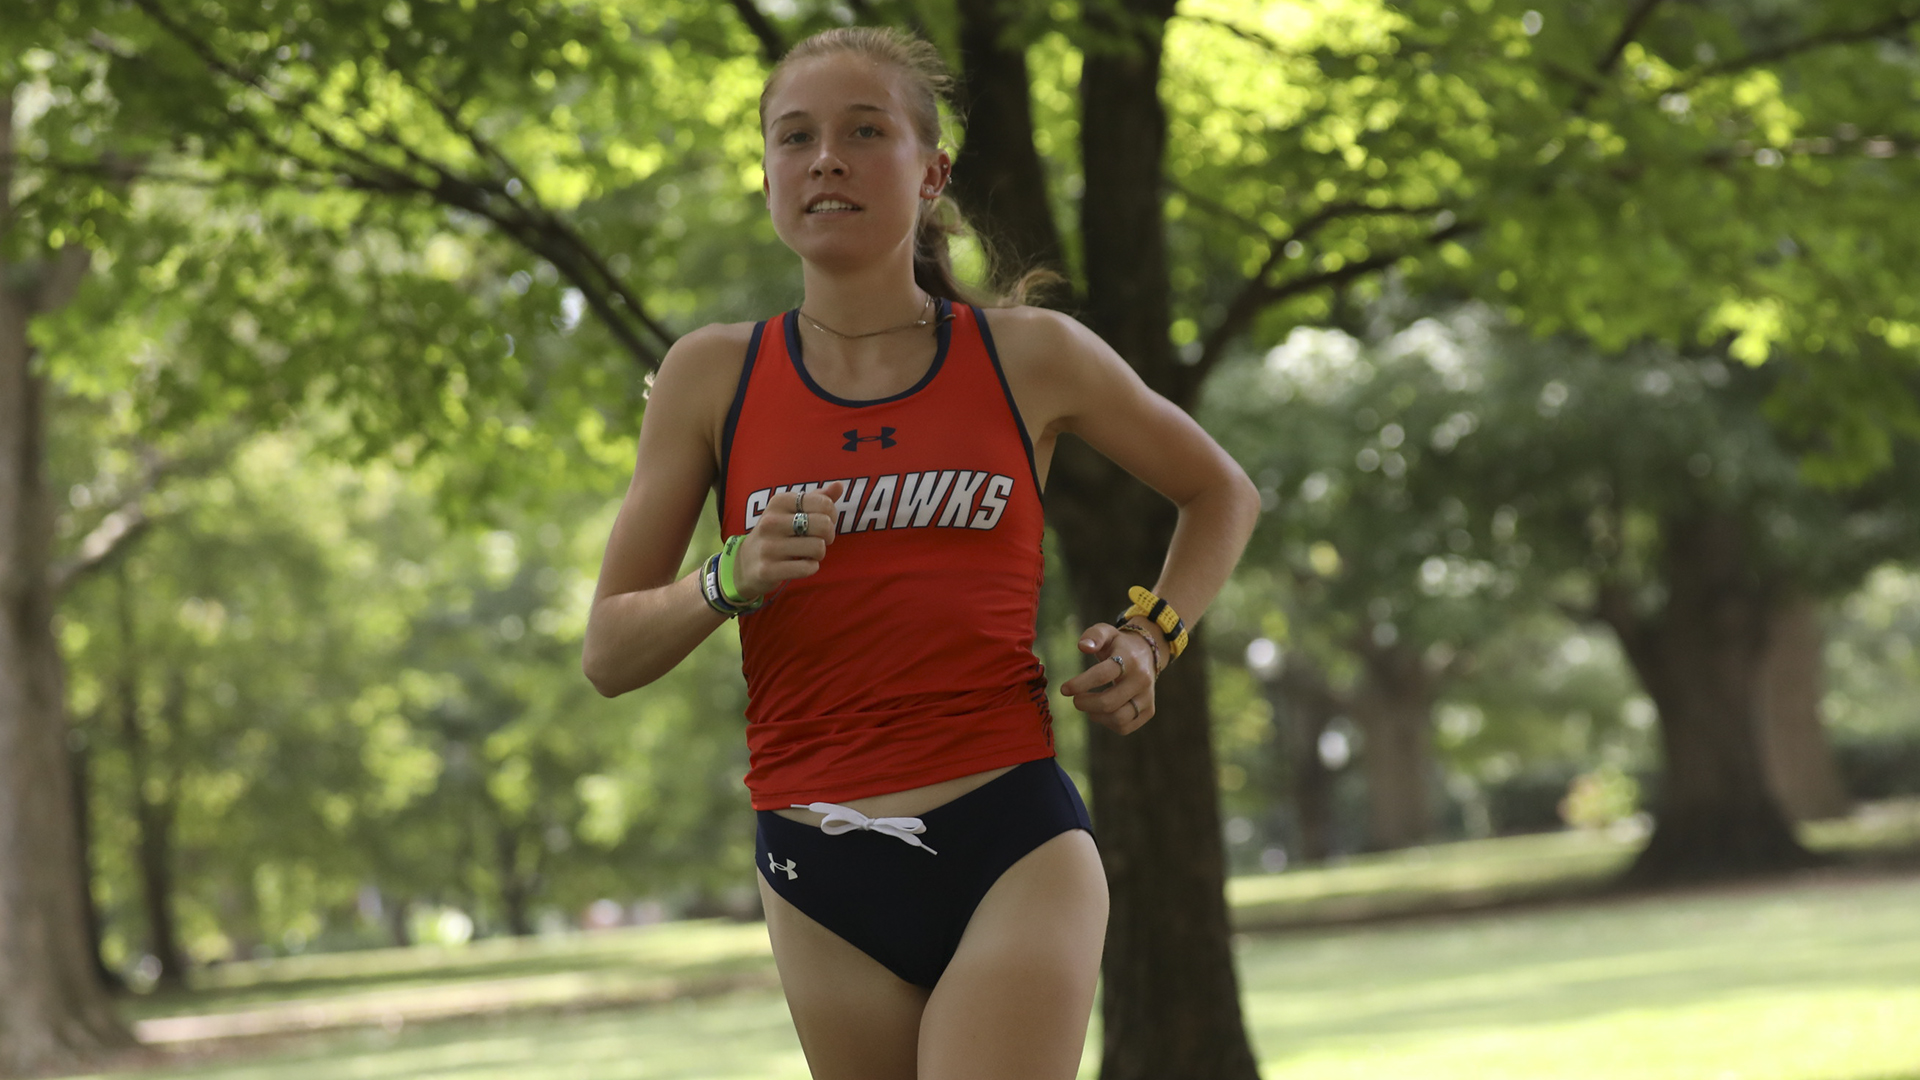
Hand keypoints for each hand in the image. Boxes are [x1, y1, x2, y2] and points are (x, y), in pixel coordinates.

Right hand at [733, 482, 843, 599]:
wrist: (745, 563)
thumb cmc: (777, 534)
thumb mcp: (792, 511)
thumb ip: (817, 499)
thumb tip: (839, 486)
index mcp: (779, 502)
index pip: (824, 503)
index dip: (832, 516)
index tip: (823, 523)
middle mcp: (771, 521)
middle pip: (824, 525)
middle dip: (828, 536)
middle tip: (819, 540)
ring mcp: (768, 546)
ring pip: (818, 547)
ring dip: (819, 554)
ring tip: (808, 554)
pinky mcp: (768, 569)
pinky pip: (807, 568)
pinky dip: (811, 567)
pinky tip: (800, 565)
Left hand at [1060, 622, 1156, 734]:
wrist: (1147, 653)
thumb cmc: (1119, 644)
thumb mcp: (1106, 632)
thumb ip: (1093, 635)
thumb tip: (1082, 646)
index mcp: (1129, 659)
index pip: (1103, 675)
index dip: (1080, 684)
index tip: (1064, 689)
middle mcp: (1142, 679)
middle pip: (1108, 702)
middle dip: (1085, 703)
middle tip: (1075, 699)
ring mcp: (1147, 697)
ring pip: (1118, 719)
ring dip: (1095, 715)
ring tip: (1088, 705)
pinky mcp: (1149, 711)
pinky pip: (1125, 727)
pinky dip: (1108, 723)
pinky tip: (1101, 712)